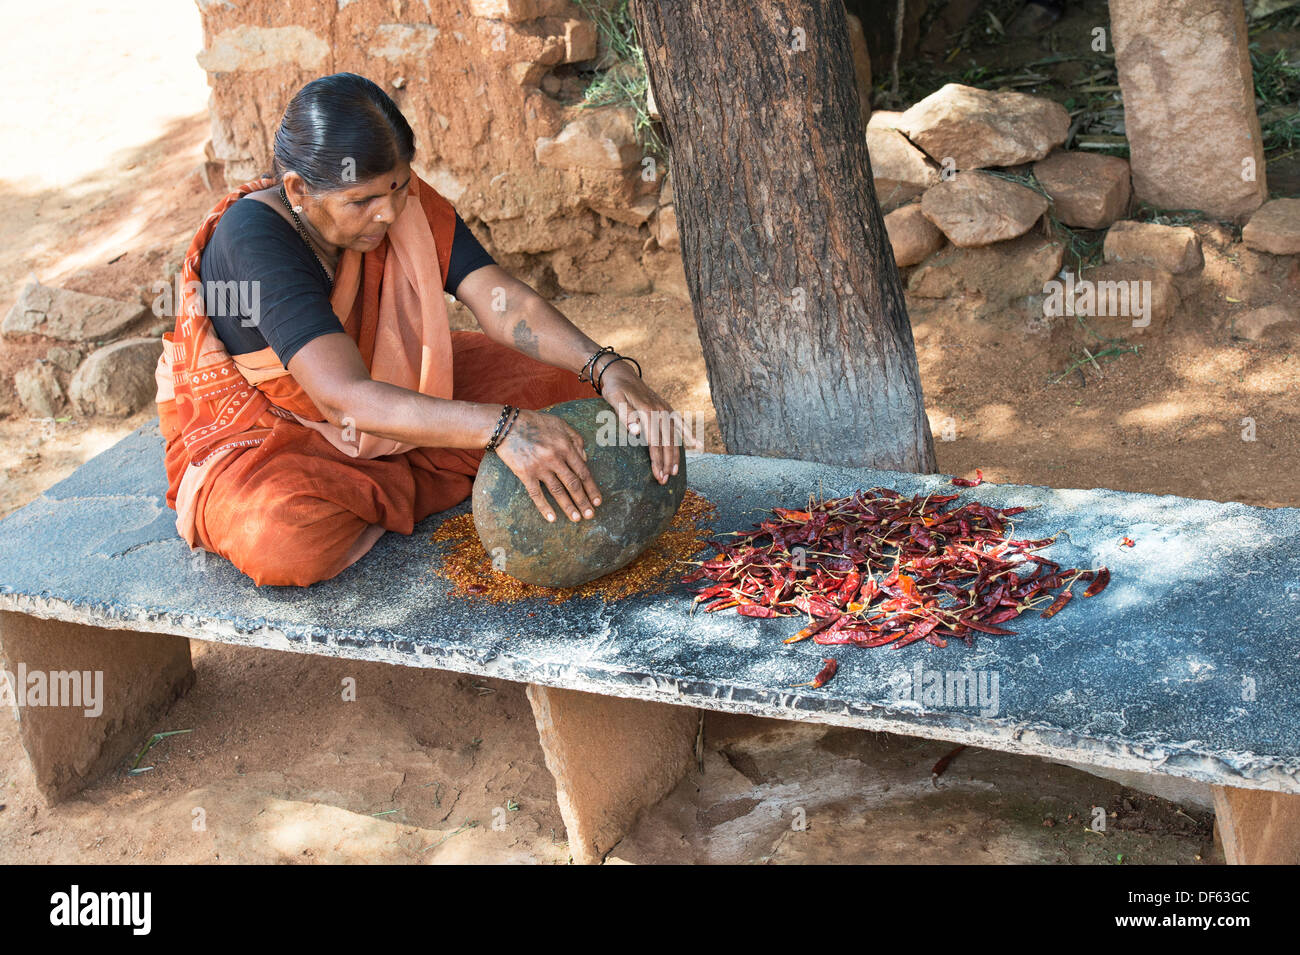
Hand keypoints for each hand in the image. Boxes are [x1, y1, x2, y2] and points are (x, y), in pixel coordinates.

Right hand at [493, 409, 602, 522]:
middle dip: (583, 501)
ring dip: (569, 507)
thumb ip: (576, 439)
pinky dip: (545, 507)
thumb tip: (585, 459)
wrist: (506, 425)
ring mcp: (540, 467)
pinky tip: (552, 518)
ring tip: (576, 519)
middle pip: (573, 484)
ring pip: (558, 491)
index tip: (598, 501)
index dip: (592, 488)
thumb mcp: (559, 424)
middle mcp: (555, 458)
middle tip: (590, 515)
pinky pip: (536, 494)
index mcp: (565, 446)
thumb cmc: (534, 423)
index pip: (583, 472)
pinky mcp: (525, 473)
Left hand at [598, 361, 681, 484]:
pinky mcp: (666, 408)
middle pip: (666, 443)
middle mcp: (660, 411)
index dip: (657, 461)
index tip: (658, 476)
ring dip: (675, 455)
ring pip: (674, 436)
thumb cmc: (615, 388)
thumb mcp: (614, 399)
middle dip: (666, 463)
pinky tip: (696, 445)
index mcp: (648, 412)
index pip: (654, 443)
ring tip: (674, 472)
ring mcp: (665, 410)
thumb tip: (636, 432)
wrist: (621, 372)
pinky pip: (680, 423)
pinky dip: (688, 434)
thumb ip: (626, 415)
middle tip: (664, 480)